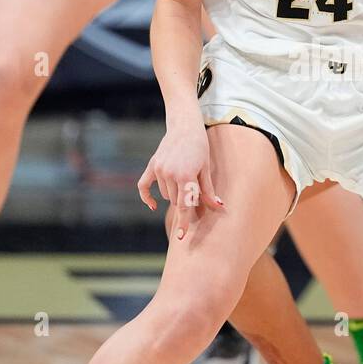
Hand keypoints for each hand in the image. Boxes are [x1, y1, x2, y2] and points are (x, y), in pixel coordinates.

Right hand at [137, 124, 223, 240]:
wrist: (184, 126)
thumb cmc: (200, 147)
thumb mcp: (206, 168)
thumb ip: (208, 190)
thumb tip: (218, 207)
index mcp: (186, 176)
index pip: (185, 205)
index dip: (184, 222)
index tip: (181, 237)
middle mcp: (170, 174)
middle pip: (176, 201)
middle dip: (185, 199)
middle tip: (193, 184)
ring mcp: (159, 170)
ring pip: (166, 195)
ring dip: (174, 193)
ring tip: (184, 176)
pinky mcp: (152, 166)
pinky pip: (143, 187)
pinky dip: (148, 197)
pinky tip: (154, 206)